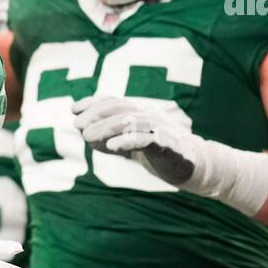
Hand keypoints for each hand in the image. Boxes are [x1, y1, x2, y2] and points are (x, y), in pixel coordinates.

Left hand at [72, 96, 267, 215]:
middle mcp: (150, 116)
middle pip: (121, 109)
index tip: (73, 109)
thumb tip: (86, 135)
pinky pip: (147, 140)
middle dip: (96, 115)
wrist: (194, 166)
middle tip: (77, 125)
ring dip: (107, 128)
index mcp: (141, 114)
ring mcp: (160, 130)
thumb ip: (110, 139)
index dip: (94, 103)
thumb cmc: (161, 153)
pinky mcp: (169, 146)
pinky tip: (111, 146)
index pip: (115, 102)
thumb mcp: (131, 144)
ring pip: (132, 122)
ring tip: (87, 137)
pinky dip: (128, 141)